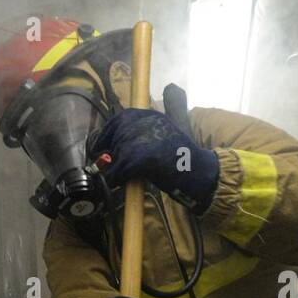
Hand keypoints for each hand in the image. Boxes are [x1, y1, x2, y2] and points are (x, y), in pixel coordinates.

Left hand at [94, 108, 219, 212]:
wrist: (197, 170)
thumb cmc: (180, 156)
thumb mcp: (162, 133)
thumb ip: (142, 132)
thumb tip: (117, 142)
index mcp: (148, 114)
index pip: (117, 120)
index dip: (105, 136)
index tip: (100, 148)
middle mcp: (141, 121)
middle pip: (112, 139)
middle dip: (107, 155)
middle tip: (107, 168)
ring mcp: (137, 138)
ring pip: (112, 157)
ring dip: (111, 170)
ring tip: (116, 178)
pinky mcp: (136, 157)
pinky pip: (115, 171)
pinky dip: (113, 180)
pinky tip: (118, 184)